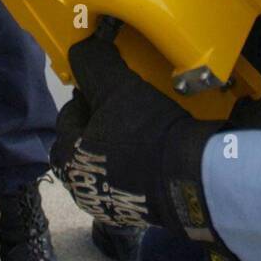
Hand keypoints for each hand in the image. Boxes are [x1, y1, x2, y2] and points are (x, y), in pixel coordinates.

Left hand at [50, 29, 225, 241]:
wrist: (193, 176)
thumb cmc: (146, 131)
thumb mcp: (116, 86)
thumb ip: (93, 63)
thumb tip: (81, 47)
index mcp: (69, 159)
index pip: (67, 116)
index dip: (86, 95)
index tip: (105, 86)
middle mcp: (82, 188)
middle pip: (84, 142)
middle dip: (98, 122)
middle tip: (121, 105)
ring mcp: (108, 205)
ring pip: (104, 163)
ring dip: (115, 144)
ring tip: (139, 125)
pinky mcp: (135, 213)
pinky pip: (127, 180)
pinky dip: (134, 164)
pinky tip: (151, 150)